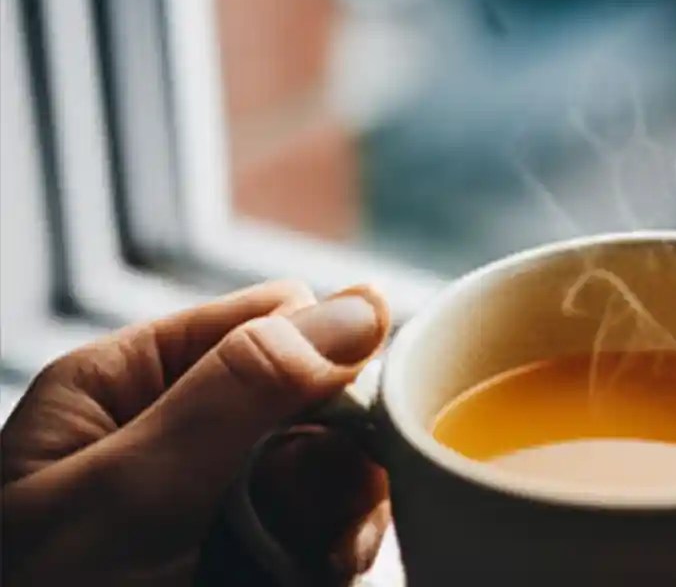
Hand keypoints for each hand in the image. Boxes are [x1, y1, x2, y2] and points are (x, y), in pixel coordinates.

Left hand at [1, 281, 391, 585]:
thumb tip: (358, 308)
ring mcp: (218, 509)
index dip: (322, 362)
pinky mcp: (249, 563)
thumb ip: (240, 395)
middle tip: (305, 532)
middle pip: (317, 405)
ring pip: (336, 480)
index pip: (268, 319)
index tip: (340, 424)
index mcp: (126, 387)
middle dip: (328, 467)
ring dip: (334, 529)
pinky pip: (328, 543)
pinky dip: (326, 568)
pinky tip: (297, 583)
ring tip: (293, 574)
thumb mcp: (127, 499)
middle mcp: (179, 439)